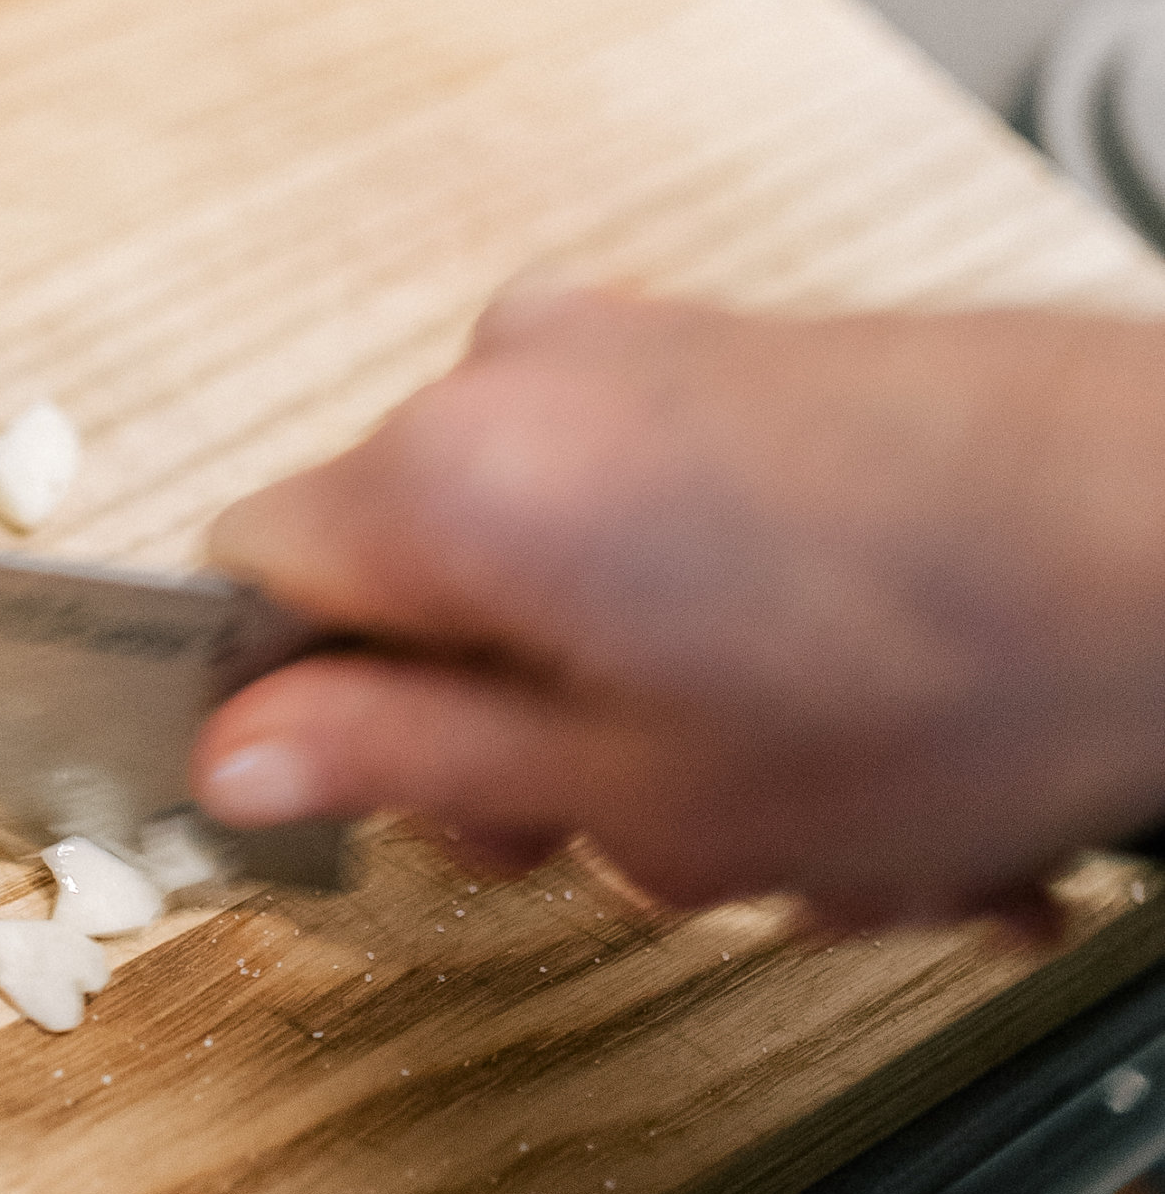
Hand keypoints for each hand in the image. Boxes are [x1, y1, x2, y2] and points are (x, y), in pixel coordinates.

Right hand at [193, 286, 1164, 931]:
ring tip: (831, 821)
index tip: (375, 808)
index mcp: (449, 474)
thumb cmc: (952, 666)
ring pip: (568, 586)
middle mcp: (525, 375)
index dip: (301, 726)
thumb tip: (240, 751)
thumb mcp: (631, 788)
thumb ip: (401, 761)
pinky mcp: (752, 360)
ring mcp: (648, 351)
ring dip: (670, 726)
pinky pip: (675, 534)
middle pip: (419, 591)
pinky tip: (877, 755)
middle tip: (649, 842)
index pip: (244, 589)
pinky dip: (746, 654)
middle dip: (526, 749)